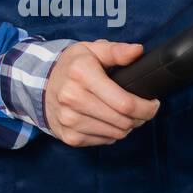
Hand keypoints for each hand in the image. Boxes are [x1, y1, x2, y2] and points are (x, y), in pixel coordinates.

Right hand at [43, 41, 159, 146]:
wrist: (39, 85)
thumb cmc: (72, 67)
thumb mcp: (91, 50)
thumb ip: (116, 50)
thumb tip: (137, 51)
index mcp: (81, 73)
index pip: (125, 103)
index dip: (147, 107)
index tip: (153, 103)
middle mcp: (72, 97)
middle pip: (123, 121)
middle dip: (140, 117)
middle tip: (140, 109)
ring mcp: (69, 119)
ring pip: (116, 133)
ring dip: (126, 126)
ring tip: (123, 114)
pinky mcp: (69, 136)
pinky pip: (104, 141)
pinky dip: (111, 133)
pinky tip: (106, 120)